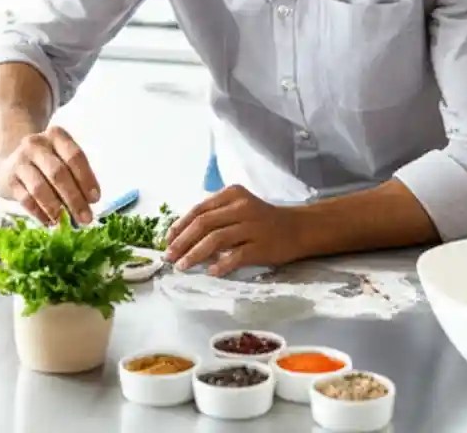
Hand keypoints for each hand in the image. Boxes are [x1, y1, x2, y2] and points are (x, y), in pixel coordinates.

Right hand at [0, 125, 100, 225]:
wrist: (12, 160)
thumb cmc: (47, 162)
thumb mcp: (62, 158)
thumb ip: (76, 176)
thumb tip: (87, 205)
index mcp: (56, 135)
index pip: (75, 156)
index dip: (87, 179)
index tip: (95, 199)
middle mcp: (36, 144)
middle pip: (58, 173)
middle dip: (74, 199)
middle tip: (85, 218)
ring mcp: (19, 160)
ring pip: (39, 188)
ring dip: (55, 208)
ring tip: (65, 222)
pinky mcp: (8, 179)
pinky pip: (25, 199)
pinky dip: (39, 213)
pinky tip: (50, 222)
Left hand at [163, 185, 304, 276]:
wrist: (299, 228)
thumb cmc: (263, 219)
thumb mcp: (239, 207)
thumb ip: (216, 216)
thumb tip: (183, 236)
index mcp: (232, 194)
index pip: (199, 209)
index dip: (180, 226)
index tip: (168, 240)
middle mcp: (241, 207)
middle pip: (203, 224)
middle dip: (182, 242)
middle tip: (170, 257)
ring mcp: (252, 226)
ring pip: (216, 240)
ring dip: (195, 254)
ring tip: (183, 266)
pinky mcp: (262, 246)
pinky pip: (236, 256)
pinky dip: (221, 265)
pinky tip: (210, 272)